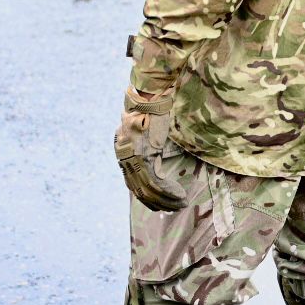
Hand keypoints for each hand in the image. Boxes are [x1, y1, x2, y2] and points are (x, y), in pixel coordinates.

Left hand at [114, 88, 185, 211]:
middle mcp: (125, 158)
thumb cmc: (150, 109)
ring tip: (181, 204)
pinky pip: (157, 181)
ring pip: (149, 189)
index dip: (146, 197)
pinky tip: (179, 195)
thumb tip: (154, 161)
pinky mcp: (145, 155)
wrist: (149, 95)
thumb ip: (145, 147)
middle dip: (157, 203)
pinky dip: (169, 191)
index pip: (132, 184)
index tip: (158, 205)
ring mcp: (134, 158)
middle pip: (139, 190)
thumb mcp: (144, 131)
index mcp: (123, 153)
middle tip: (172, 209)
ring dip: (166, 199)